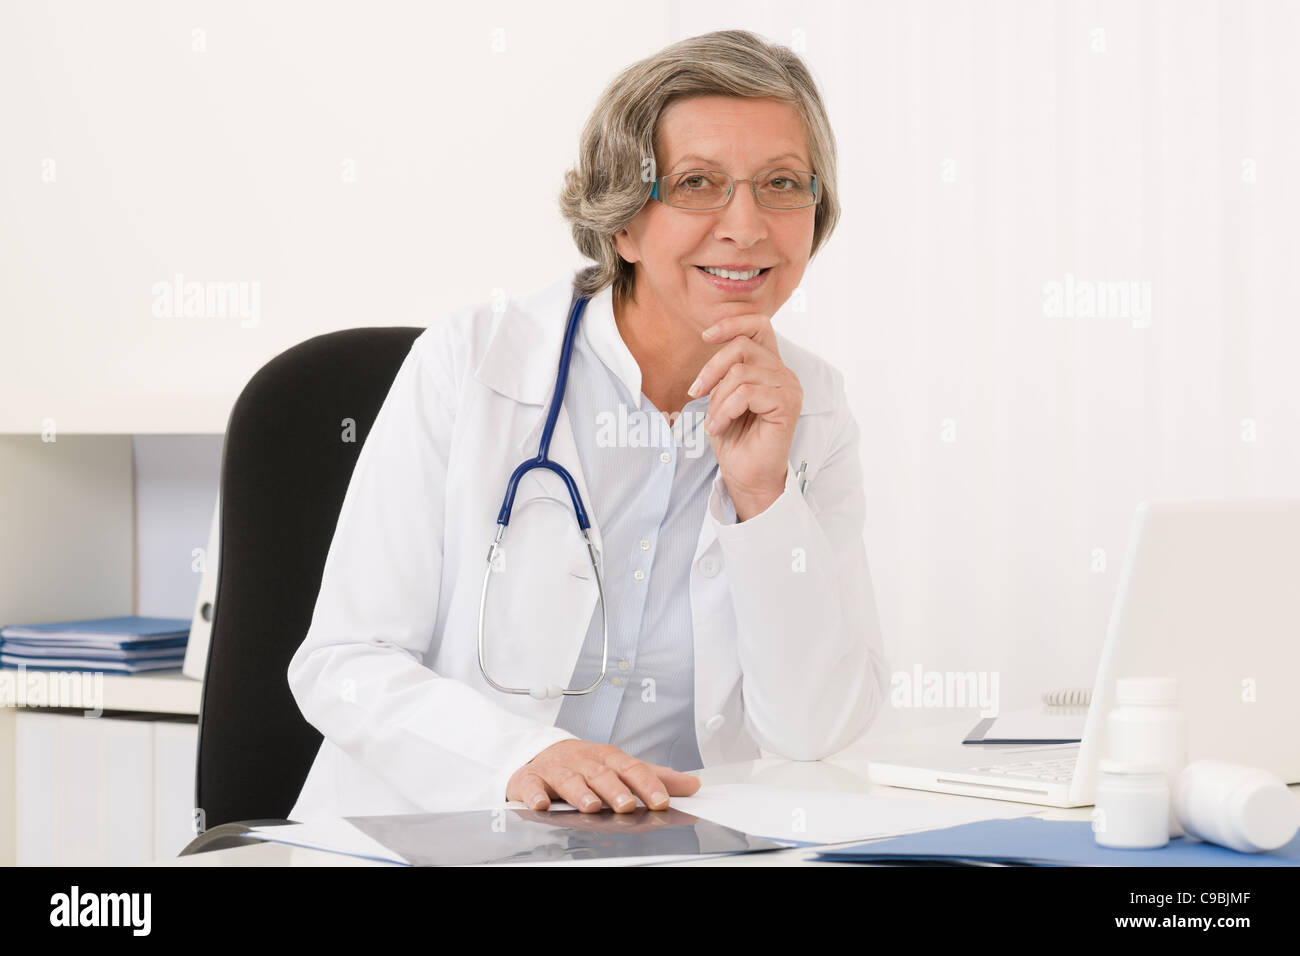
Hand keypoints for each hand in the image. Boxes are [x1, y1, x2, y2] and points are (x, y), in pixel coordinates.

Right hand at [506, 739, 700, 811]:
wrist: (542, 754)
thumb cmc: (586, 764)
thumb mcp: (621, 767)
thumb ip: (655, 777)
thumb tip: (693, 785)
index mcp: (609, 758)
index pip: (632, 769)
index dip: (647, 784)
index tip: (661, 800)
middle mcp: (584, 762)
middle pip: (602, 774)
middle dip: (615, 789)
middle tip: (627, 805)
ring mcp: (557, 769)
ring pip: (569, 779)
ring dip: (580, 792)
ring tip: (591, 807)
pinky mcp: (530, 779)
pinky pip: (531, 786)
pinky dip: (535, 795)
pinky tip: (542, 805)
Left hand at [690, 312, 801, 519]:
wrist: (745, 475)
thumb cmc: (734, 438)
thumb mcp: (721, 396)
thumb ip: (725, 369)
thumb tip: (711, 338)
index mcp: (770, 367)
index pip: (759, 325)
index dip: (732, 323)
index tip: (705, 336)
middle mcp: (784, 373)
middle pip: (742, 346)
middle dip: (711, 369)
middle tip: (696, 394)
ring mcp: (789, 388)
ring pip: (740, 373)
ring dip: (717, 400)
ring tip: (714, 421)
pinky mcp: (788, 405)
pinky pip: (746, 393)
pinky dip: (724, 411)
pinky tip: (719, 427)